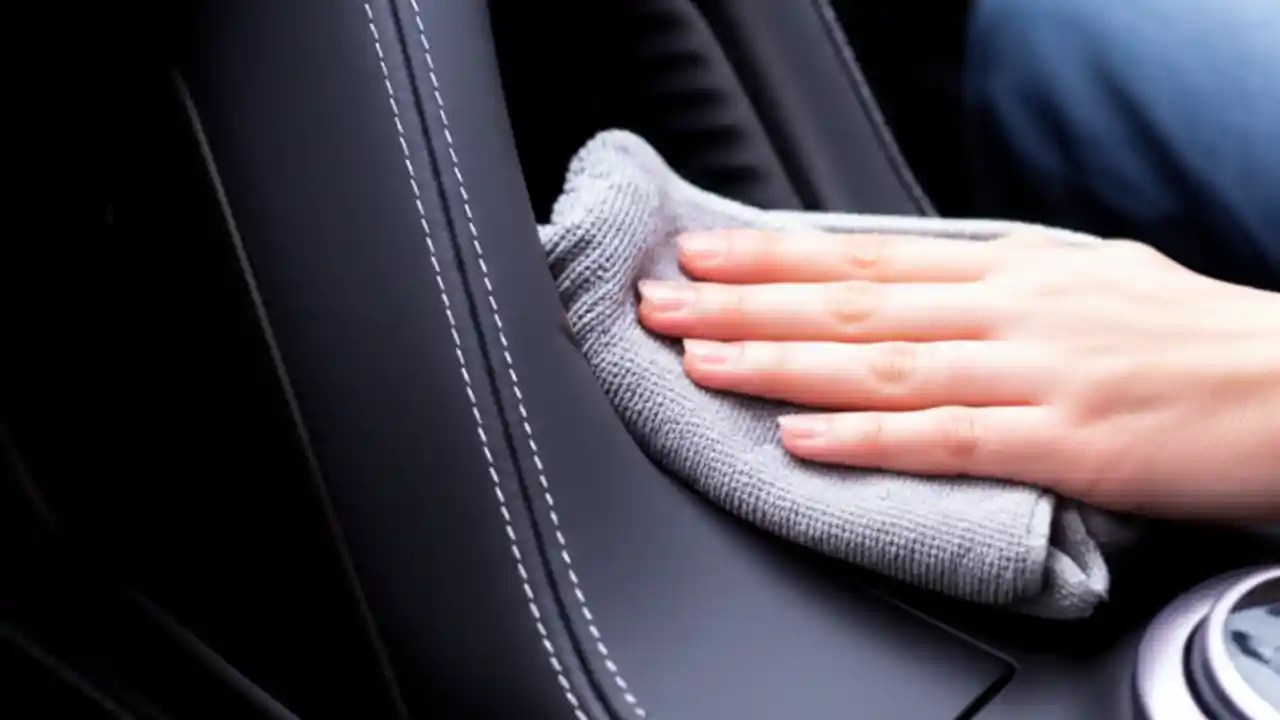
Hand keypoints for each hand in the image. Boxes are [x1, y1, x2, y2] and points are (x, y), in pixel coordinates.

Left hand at [637, 229, 1279, 520]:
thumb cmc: (1194, 337)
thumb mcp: (1085, 280)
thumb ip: (996, 286)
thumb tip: (919, 290)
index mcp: (1012, 269)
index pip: (866, 256)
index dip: (775, 255)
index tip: (705, 254)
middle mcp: (1010, 310)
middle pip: (850, 303)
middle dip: (745, 302)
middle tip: (664, 301)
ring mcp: (1033, 373)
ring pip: (880, 363)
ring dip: (779, 361)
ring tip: (701, 358)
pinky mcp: (1064, 443)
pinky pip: (946, 438)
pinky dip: (866, 437)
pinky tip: (801, 436)